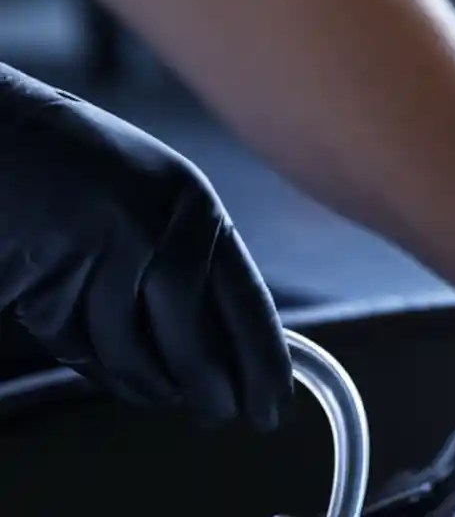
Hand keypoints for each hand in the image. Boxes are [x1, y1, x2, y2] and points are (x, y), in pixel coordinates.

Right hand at [0, 64, 292, 428]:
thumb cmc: (78, 169)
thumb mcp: (154, 202)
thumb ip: (192, 262)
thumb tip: (232, 348)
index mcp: (194, 207)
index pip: (245, 298)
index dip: (263, 358)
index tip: (275, 400)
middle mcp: (157, 227)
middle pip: (196, 335)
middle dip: (213, 387)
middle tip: (223, 416)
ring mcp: (101, 253)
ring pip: (136, 350)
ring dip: (152, 384)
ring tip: (164, 395)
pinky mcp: (48, 277)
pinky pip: (82, 346)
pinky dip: (101, 368)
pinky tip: (117, 372)